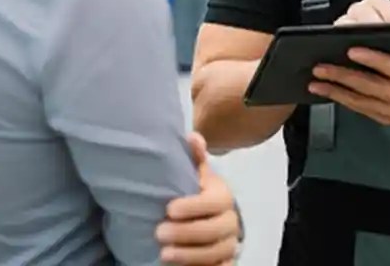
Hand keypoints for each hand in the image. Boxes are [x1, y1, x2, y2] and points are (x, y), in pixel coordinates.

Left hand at [156, 132, 240, 265]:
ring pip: (215, 253)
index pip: (212, 202)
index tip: (168, 210)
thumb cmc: (199, 194)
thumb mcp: (196, 176)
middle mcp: (230, 221)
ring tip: (165, 254)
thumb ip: (194, 158)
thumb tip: (192, 136)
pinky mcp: (226, 262)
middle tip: (159, 233)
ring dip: (190, 255)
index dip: (192, 206)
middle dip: (185, 233)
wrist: (214, 219)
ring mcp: (230, 244)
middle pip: (213, 230)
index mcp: (223, 197)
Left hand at [308, 33, 389, 125]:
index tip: (350, 50)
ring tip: (316, 82)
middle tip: (320, 67)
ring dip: (336, 91)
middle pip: (369, 86)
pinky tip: (331, 93)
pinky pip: (364, 111)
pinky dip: (346, 101)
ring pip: (362, 101)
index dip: (370, 58)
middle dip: (342, 76)